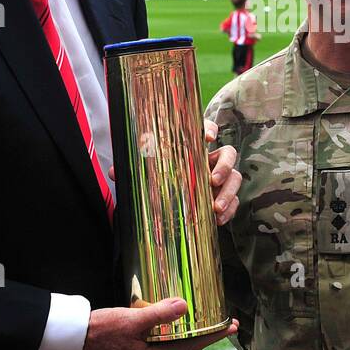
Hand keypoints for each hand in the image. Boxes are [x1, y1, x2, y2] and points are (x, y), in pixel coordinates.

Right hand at [80, 298, 238, 349]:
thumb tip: (184, 306)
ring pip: (175, 339)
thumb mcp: (132, 321)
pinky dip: (175, 326)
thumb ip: (158, 314)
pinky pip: (163, 334)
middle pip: (186, 344)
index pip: (191, 346)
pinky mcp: (136, 341)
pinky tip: (178, 317)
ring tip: (208, 318)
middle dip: (207, 332)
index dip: (213, 336)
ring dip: (192, 328)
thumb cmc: (101, 330)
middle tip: (226, 322)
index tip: (231, 327)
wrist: (76, 334)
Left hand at [104, 120, 242, 226]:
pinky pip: (235, 201)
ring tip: (216, 207)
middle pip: (229, 154)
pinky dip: (229, 210)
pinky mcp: (226, 198)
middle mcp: (211, 161)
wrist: (170, 207)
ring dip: (228, 192)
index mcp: (194, 148)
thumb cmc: (161, 182)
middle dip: (224, 166)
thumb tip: (113, 172)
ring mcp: (221, 180)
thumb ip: (135, 171)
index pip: (207, 130)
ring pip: (236, 178)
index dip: (210, 130)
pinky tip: (218, 220)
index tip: (208, 138)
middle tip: (212, 180)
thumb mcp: (147, 175)